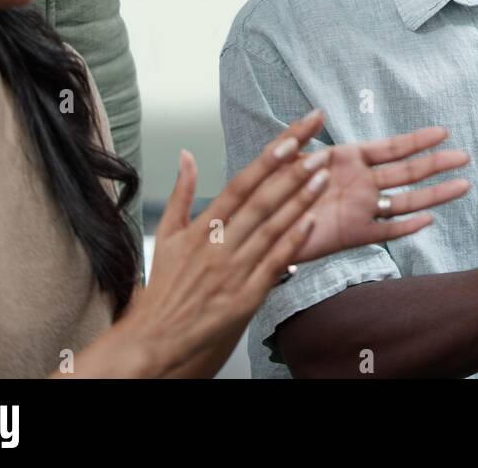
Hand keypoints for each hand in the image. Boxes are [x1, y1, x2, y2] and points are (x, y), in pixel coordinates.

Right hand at [111, 111, 331, 377]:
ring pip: (272, 228)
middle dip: (293, 172)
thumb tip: (186, 154)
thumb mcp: (167, 236)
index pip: (240, 184)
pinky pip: (274, 264)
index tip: (291, 139)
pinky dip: (292, 242)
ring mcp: (234, 271)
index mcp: (201, 228)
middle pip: (261, 201)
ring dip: (300, 200)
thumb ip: (181, 193)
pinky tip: (311, 221)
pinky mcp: (246, 297)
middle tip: (320, 150)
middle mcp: (218, 245)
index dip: (268, 160)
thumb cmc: (164, 287)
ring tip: (324, 176)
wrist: (154, 338)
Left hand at [286, 124, 471, 262]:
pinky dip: (407, 226)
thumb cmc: (270, 188)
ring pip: (406, 200)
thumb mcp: (282, 155)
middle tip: (464, 157)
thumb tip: (320, 110)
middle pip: (407, 172)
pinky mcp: (354, 233)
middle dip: (436, 164)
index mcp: (349, 160)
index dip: (416, 140)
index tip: (442, 132)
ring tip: (462, 186)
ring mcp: (361, 209)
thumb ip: (299, 134)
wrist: (259, 227)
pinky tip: (428, 220)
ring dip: (434, 193)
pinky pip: (387, 230)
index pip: (391, 148)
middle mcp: (361, 183)